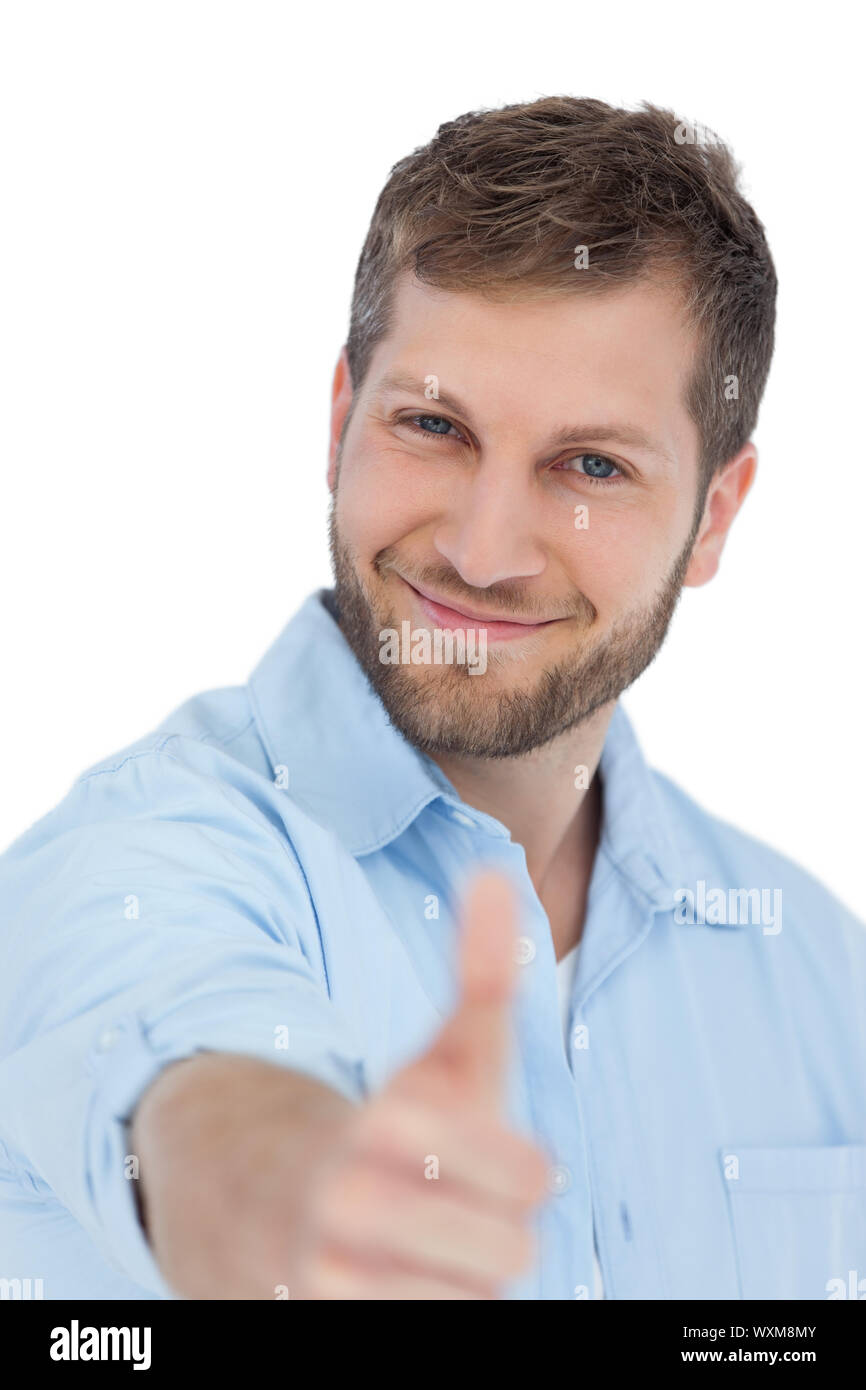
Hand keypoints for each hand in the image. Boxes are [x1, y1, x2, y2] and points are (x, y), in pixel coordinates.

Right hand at [132, 870, 548, 1299]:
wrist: (250, 1190)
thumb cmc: (386, 1124)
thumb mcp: (437, 1051)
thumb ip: (480, 972)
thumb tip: (498, 872)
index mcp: (387, 1120)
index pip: (527, 1175)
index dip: (525, 1170)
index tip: (506, 1162)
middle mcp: (346, 1201)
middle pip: (508, 1253)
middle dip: (498, 1233)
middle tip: (465, 1211)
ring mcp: (324, 1278)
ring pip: (470, 1309)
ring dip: (462, 1285)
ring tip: (431, 1252)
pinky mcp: (307, 1327)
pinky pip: (422, 1340)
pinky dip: (426, 1315)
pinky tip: (404, 1286)